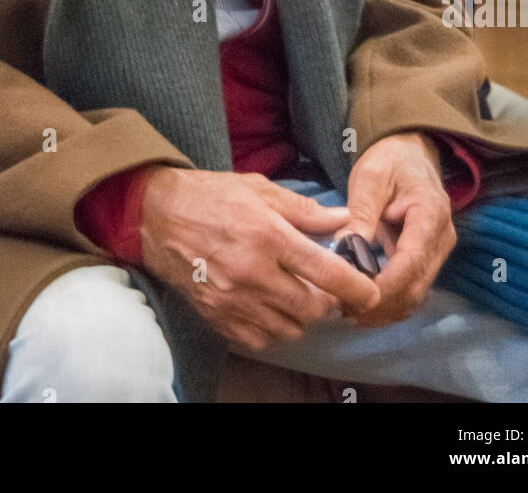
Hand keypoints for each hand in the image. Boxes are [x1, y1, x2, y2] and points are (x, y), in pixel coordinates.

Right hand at [138, 168, 380, 353]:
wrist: (155, 215)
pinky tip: (270, 305)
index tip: (371, 292)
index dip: (356, 287)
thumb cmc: (210, 196)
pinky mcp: (218, 316)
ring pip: (290, 328)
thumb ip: (305, 210)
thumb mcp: (260, 189)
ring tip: (295, 292)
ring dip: (302, 315)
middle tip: (325, 286)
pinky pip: (261, 338)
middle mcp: (252, 272)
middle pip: (312, 308)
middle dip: (328, 301)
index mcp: (267, 235)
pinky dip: (274, 328)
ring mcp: (233, 299)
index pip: (326, 272)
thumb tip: (345, 221)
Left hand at [344, 132, 455, 328]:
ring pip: (416, 296)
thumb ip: (361, 213)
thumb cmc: (389, 161)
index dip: (385, 286)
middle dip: (380, 304)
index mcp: (430, 215)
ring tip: (348, 310)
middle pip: (416, 287)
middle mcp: (441, 239)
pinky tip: (362, 306)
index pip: (412, 262)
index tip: (354, 297)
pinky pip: (412, 290)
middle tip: (342, 307)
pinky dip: (390, 304)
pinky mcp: (427, 260)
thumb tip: (345, 250)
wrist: (410, 154)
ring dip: (384, 310)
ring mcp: (437, 252)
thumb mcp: (370, 177)